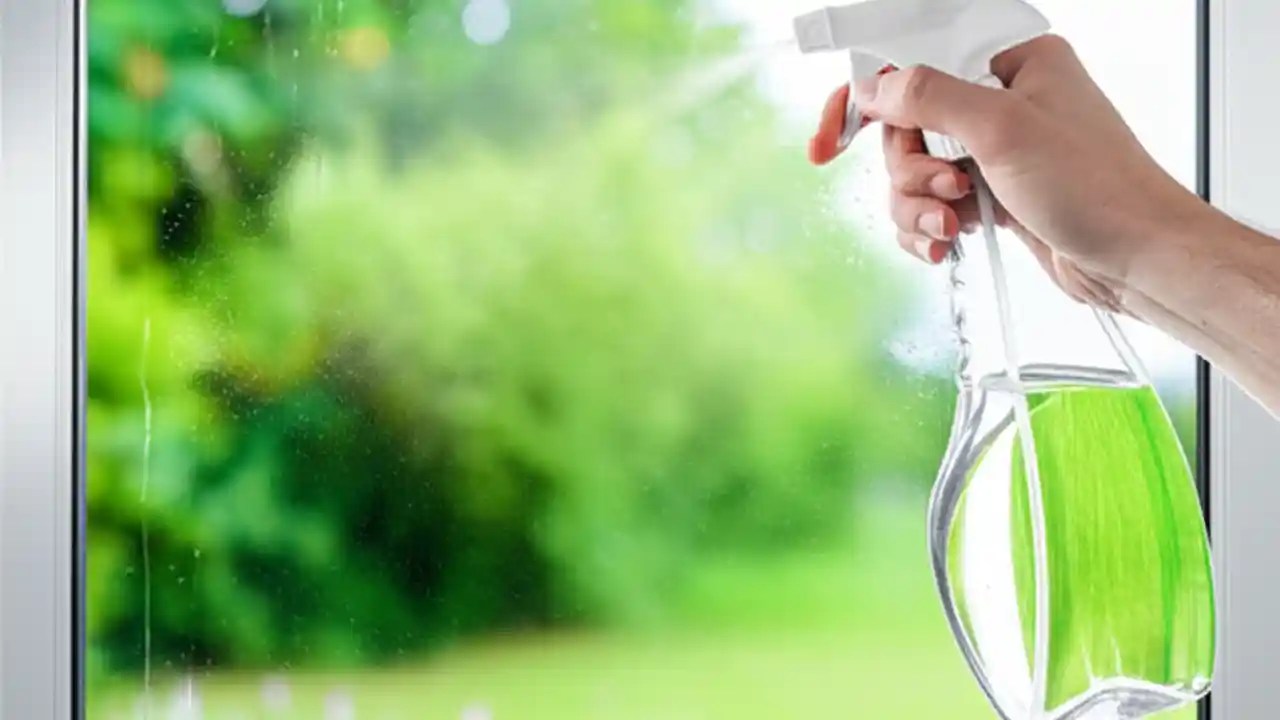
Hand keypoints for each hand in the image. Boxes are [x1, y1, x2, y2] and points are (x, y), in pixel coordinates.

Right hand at [808, 35, 1208, 310]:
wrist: (1138, 258)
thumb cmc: (1098, 189)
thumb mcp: (1004, 130)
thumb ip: (931, 99)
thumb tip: (874, 88)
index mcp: (1011, 63)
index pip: (915, 63)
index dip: (866, 100)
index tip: (829, 141)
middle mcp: (1001, 101)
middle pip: (905, 128)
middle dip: (911, 171)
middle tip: (945, 189)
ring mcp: (995, 152)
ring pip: (913, 174)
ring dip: (919, 206)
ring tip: (952, 227)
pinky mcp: (992, 196)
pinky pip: (931, 206)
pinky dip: (929, 229)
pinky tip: (946, 246)